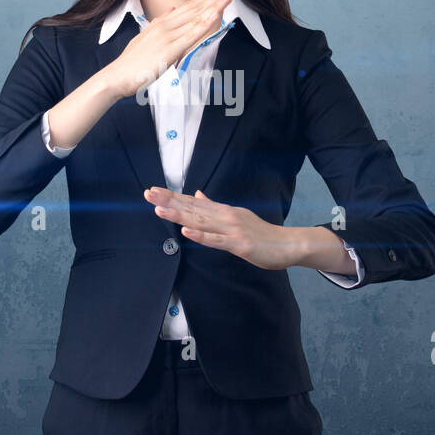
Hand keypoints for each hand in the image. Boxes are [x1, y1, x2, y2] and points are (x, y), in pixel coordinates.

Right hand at [102, 0, 239, 99]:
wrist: (117, 76)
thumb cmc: (130, 63)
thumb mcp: (144, 38)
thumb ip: (158, 24)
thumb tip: (170, 10)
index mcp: (160, 23)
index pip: (187, 7)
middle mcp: (165, 25)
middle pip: (195, 8)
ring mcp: (168, 36)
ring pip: (197, 17)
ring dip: (216, 5)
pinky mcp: (170, 49)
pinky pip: (192, 34)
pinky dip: (205, 22)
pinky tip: (216, 13)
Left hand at [143, 186, 294, 270]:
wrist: (287, 244)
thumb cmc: (260, 233)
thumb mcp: (235, 216)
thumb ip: (214, 207)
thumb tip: (197, 194)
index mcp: (223, 211)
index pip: (193, 202)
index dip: (172, 196)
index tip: (153, 191)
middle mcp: (225, 216)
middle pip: (192, 208)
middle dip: (169, 201)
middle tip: (148, 194)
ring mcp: (231, 230)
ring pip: (201, 222)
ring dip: (180, 215)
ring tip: (160, 209)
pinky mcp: (238, 244)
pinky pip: (216, 240)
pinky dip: (200, 235)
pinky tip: (186, 231)